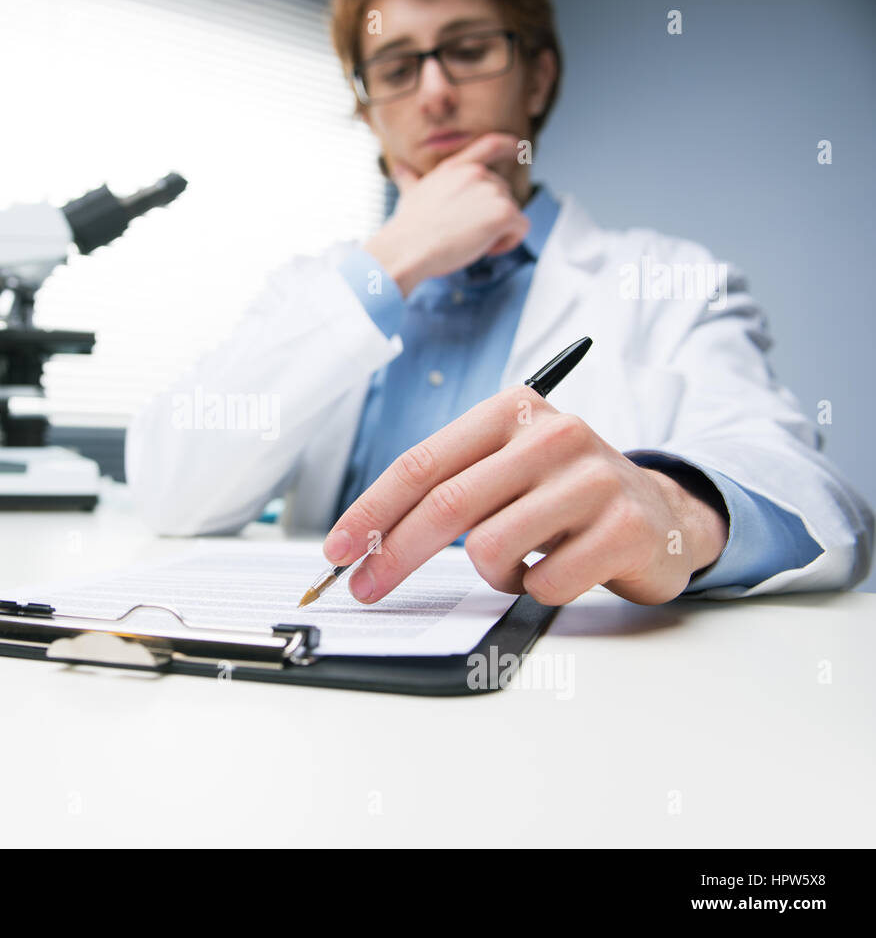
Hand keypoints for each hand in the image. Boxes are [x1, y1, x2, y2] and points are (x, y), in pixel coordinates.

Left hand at [323, 386, 730, 606]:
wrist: (663, 513)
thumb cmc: (562, 495)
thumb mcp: (505, 468)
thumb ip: (446, 488)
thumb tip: (363, 541)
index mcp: (513, 410)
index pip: (422, 463)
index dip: (371, 511)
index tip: (337, 550)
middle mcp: (554, 434)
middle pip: (446, 505)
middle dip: (394, 555)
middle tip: (365, 589)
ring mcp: (593, 479)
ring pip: (490, 550)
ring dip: (492, 573)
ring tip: (521, 560)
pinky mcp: (625, 528)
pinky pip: (543, 584)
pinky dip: (537, 589)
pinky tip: (562, 568)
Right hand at [364, 132, 528, 296]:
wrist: (408, 247)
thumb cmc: (408, 228)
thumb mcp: (410, 194)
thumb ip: (410, 179)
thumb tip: (398, 169)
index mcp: (455, 168)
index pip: (490, 145)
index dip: (509, 146)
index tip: (520, 149)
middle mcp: (476, 174)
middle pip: (503, 193)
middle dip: (490, 215)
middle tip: (467, 233)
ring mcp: (492, 192)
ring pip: (512, 213)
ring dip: (497, 231)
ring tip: (472, 242)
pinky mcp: (503, 212)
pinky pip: (521, 228)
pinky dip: (509, 242)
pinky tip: (487, 249)